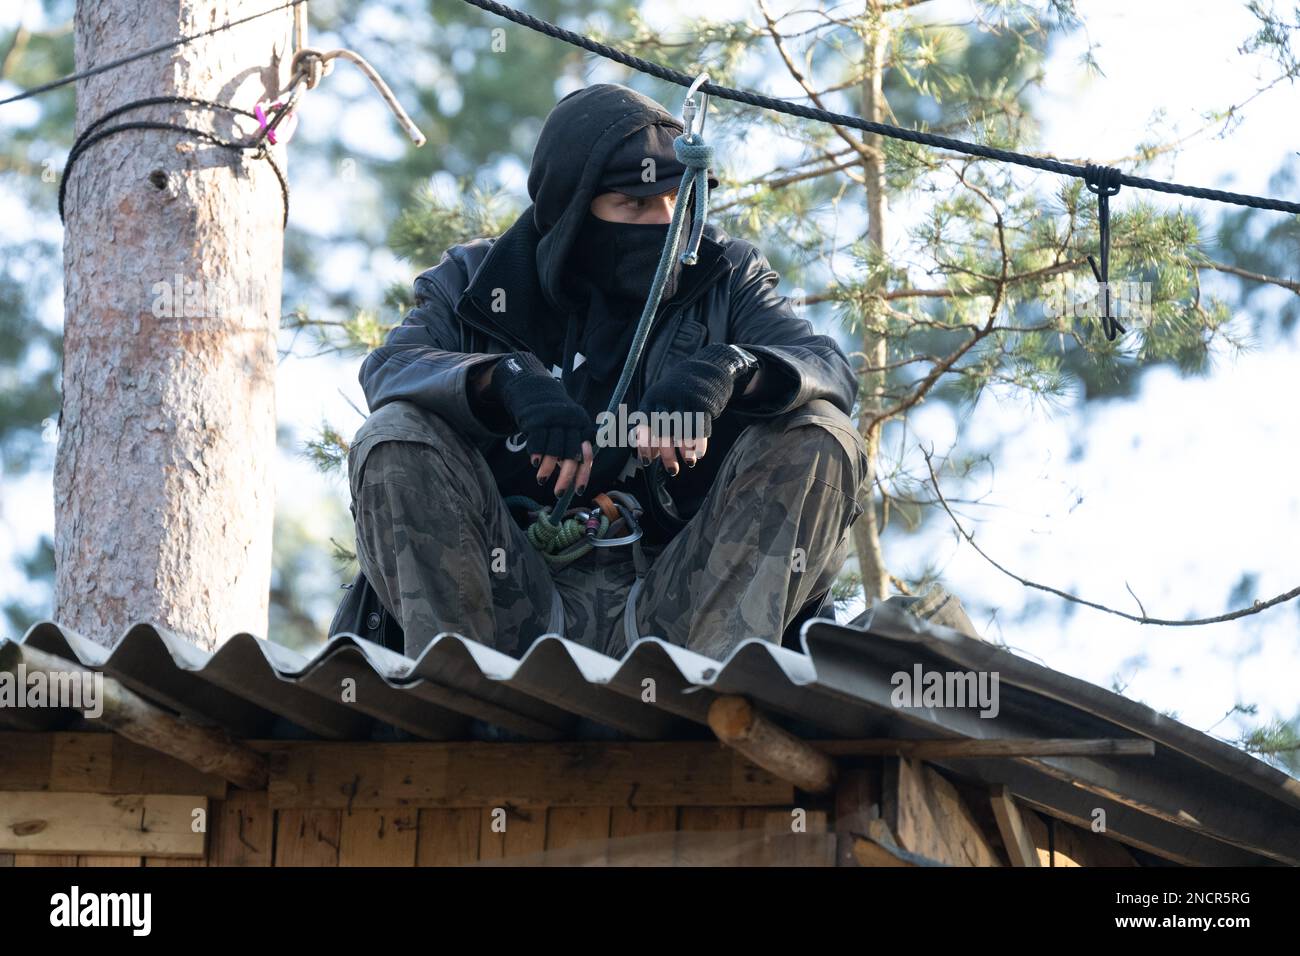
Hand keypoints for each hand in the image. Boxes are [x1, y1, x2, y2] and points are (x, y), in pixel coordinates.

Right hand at [485, 352, 594, 495]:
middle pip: (571, 455)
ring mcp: (555, 420)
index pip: (586, 454)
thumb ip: (571, 450)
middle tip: (559, 493)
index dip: (584, 473)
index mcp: (582, 427)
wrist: (535, 391)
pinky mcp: (538, 419)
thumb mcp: (568, 430)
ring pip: (554, 450)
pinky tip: (535, 464)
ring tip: (542, 480)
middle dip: (566, 476)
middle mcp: (572, 423)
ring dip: (547, 468)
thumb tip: (574, 478)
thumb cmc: (553, 420)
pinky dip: (537, 454)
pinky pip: (538, 440)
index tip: (579, 490)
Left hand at [635, 343, 755, 476]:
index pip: (643, 425)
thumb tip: (649, 456)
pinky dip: (700, 442)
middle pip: (663, 431)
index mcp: (651, 400)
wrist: (701, 372)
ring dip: (685, 450)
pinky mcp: (702, 402)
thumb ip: (651, 429)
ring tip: (689, 463)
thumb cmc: (675, 397)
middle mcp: (666, 400)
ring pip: (682, 431)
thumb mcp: (658, 405)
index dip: (644, 445)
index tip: (647, 463)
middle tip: (672, 471)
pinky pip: (699, 427)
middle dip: (667, 454)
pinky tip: (700, 453)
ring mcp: (684, 400)